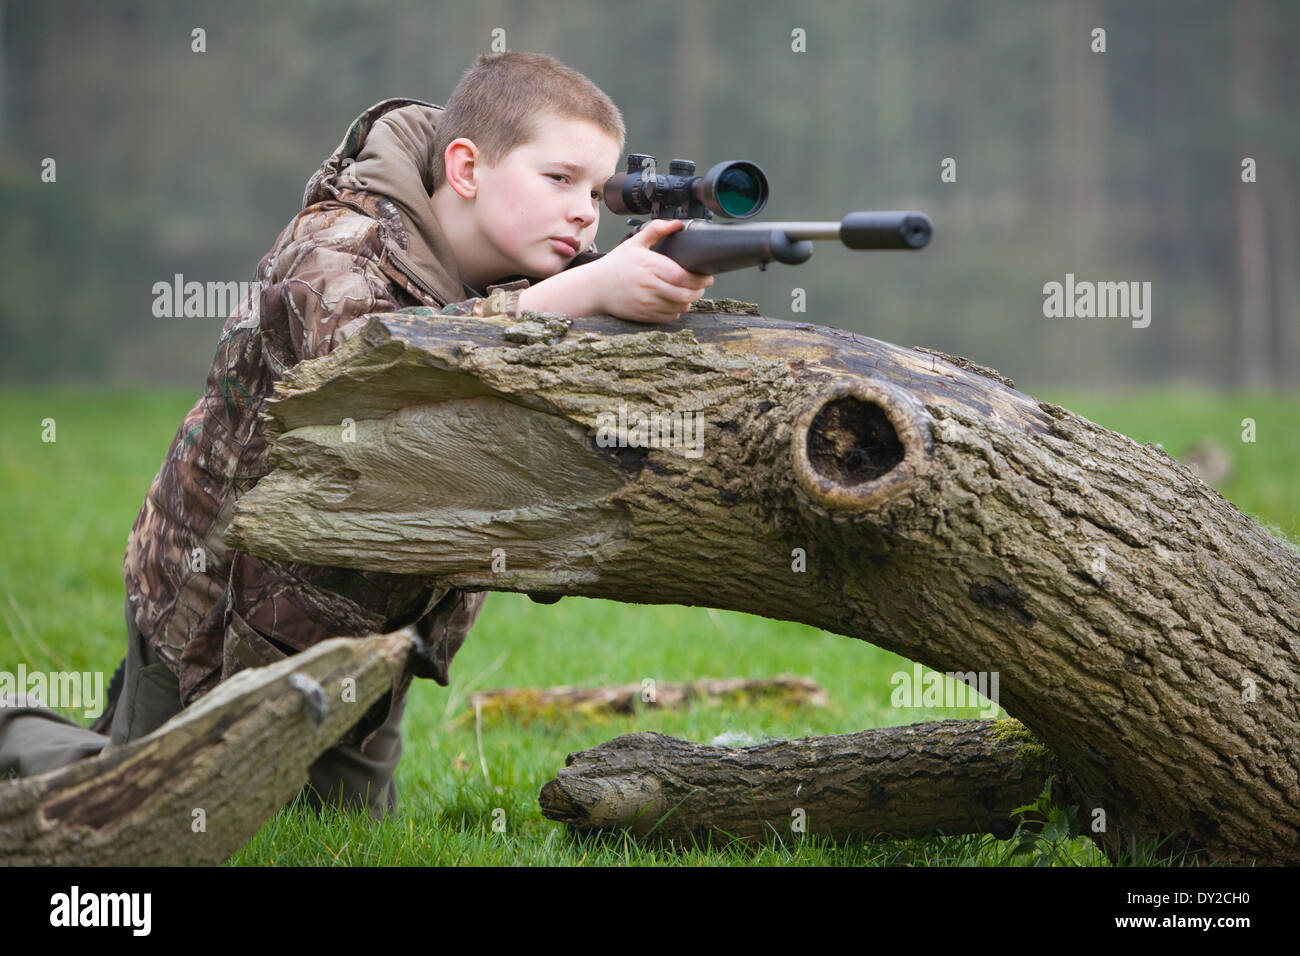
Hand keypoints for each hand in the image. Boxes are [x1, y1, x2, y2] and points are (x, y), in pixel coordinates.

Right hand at [592, 219, 713, 322]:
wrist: (595, 287)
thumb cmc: (616, 264)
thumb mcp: (634, 242)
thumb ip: (656, 230)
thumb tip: (678, 224)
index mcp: (649, 266)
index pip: (683, 276)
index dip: (700, 279)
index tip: (707, 277)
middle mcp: (649, 286)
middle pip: (685, 294)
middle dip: (698, 291)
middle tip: (701, 286)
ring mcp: (647, 303)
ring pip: (680, 307)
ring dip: (689, 301)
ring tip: (689, 293)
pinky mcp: (644, 315)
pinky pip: (669, 317)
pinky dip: (677, 310)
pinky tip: (675, 302)